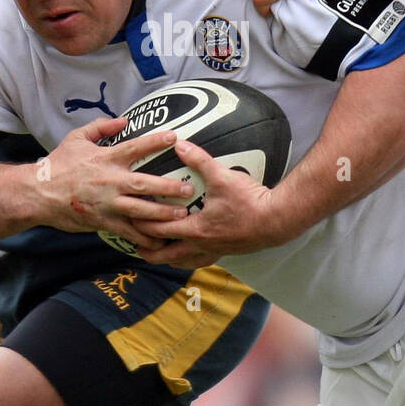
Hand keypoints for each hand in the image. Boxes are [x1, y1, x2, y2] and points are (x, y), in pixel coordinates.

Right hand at [38, 117, 194, 250]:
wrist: (38, 194)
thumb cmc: (59, 164)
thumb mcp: (77, 138)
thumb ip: (101, 127)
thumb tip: (124, 120)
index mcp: (106, 159)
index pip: (135, 147)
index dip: (155, 141)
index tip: (175, 137)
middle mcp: (110, 182)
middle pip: (144, 184)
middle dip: (168, 187)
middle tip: (188, 189)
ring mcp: (107, 204)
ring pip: (140, 211)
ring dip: (162, 214)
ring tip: (182, 215)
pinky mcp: (103, 222)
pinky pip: (127, 231)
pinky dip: (143, 237)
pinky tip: (160, 240)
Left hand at [132, 140, 283, 269]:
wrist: (277, 220)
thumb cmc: (249, 201)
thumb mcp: (222, 176)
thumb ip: (199, 159)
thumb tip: (179, 144)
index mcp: (195, 229)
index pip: (159, 230)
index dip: (141, 224)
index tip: (127, 219)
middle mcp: (201, 245)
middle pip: (166, 255)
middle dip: (148, 251)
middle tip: (134, 245)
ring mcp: (214, 251)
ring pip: (183, 261)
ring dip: (167, 257)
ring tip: (157, 252)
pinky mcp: (226, 251)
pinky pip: (200, 260)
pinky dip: (188, 258)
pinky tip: (189, 253)